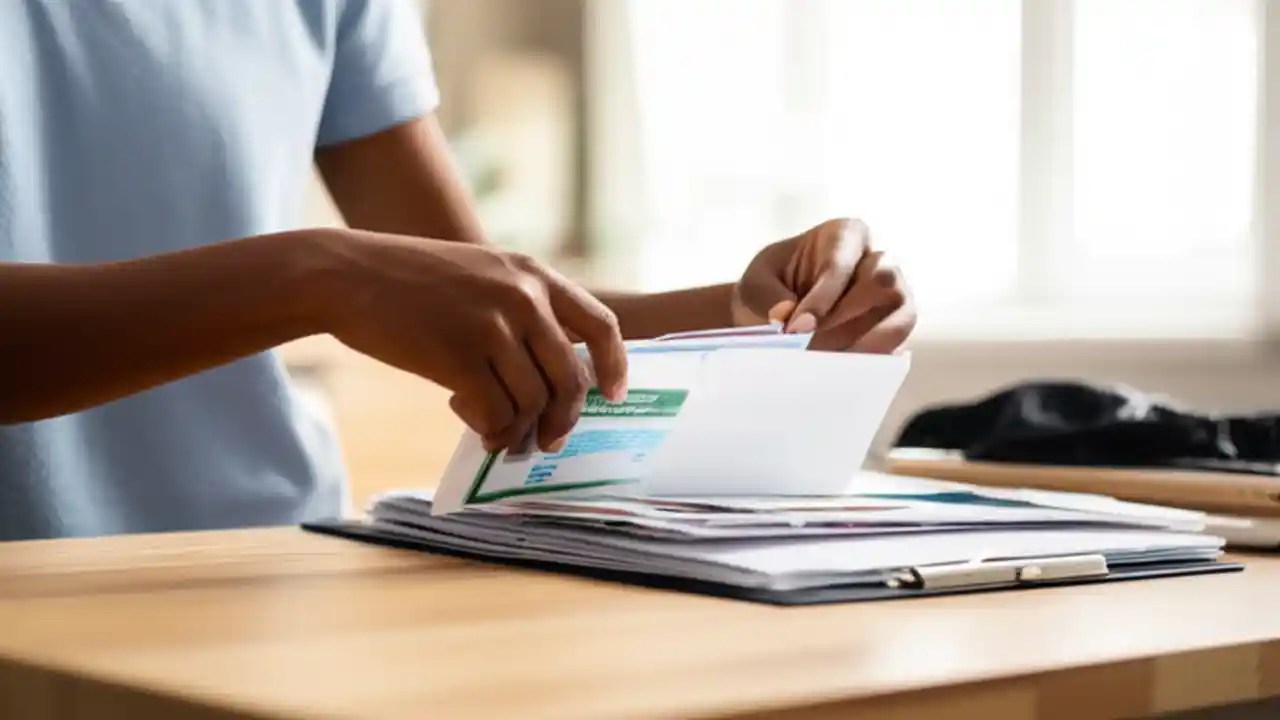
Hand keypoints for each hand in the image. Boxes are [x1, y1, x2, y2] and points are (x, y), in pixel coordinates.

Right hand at [318, 229, 626, 452]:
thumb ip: (518, 310)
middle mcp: (522, 297)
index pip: (600, 325)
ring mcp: (492, 327)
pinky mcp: (459, 357)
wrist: (345, 274)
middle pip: (569, 378)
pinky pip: (497, 414)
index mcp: (532, 274)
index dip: (614, 367)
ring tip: (501, 437)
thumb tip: (547, 377)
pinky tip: (476, 428)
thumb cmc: (408, 282)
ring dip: (520, 430)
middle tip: (548, 441)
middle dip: (564, 419)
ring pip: (533, 402)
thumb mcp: (479, 274)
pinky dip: (493, 431)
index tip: (612, 396)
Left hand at [731, 218, 914, 352]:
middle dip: (846, 317)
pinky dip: (874, 362)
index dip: (821, 298)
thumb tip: (785, 317)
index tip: (796, 329)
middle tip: (811, 346)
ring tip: (833, 365)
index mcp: (845, 235)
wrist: (774, 313)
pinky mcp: (894, 329)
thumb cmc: (770, 286)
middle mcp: (877, 260)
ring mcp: (892, 295)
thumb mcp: (755, 282)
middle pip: (883, 281)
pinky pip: (898, 345)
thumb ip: (767, 295)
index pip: (841, 262)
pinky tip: (846, 375)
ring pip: (902, 315)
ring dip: (869, 343)